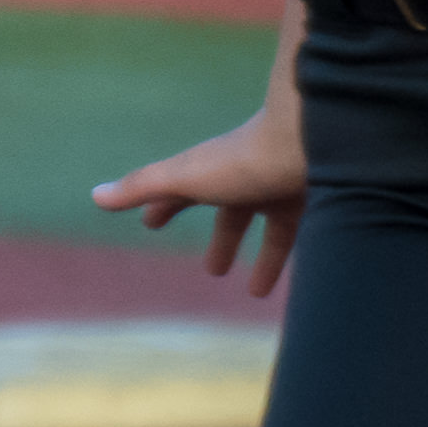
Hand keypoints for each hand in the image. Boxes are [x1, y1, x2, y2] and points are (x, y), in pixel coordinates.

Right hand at [95, 109, 309, 298]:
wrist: (321, 133)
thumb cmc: (248, 155)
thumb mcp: (187, 175)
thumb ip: (144, 185)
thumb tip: (96, 195)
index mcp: (221, 170)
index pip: (188, 190)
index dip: (168, 206)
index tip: (152, 223)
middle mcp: (259, 176)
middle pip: (238, 212)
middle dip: (225, 239)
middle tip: (215, 271)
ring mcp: (295, 185)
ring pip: (280, 226)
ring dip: (268, 257)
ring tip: (257, 293)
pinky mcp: (331, 197)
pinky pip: (318, 231)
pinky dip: (308, 254)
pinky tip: (308, 279)